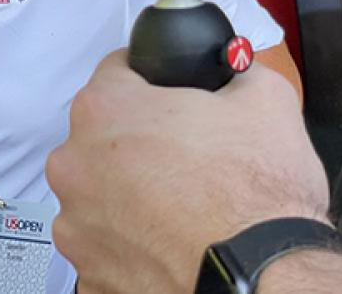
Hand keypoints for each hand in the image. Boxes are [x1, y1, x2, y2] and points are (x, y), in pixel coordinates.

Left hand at [47, 53, 329, 293]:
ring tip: (179, 205)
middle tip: (184, 156)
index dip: (150, 78)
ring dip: (128, 194)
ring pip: (98, 192)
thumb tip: (234, 69)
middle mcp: (75, 164)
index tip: (167, 95)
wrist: (264, 281)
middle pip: (100, 136)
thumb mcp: (267, 99)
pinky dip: (130, 241)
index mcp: (105, 110)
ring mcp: (75, 223)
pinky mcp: (88, 273)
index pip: (116, 71)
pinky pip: (105, 243)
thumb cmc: (257, 200)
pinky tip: (167, 240)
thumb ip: (236, 68)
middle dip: (137, 141)